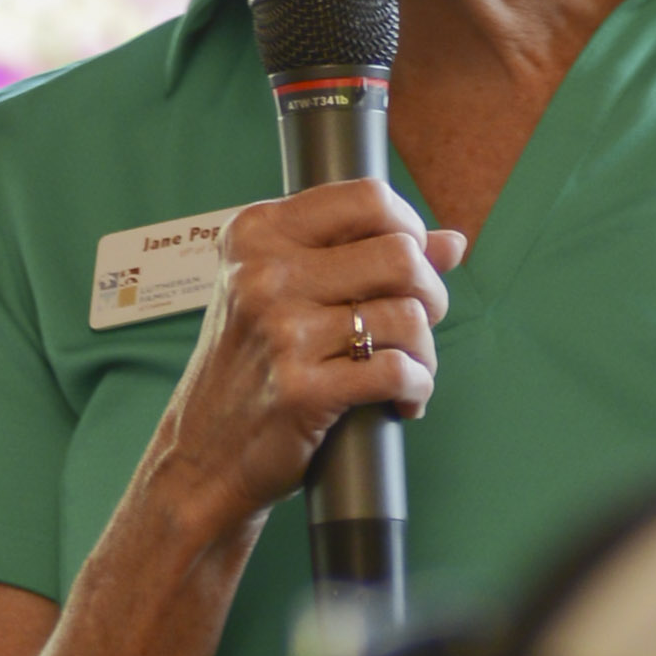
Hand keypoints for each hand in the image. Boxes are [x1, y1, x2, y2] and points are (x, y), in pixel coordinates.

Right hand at [148, 179, 463, 548]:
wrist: (203, 456)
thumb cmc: (251, 368)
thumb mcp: (285, 293)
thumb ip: (364, 256)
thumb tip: (452, 241)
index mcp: (258, 234)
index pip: (368, 198)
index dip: (409, 228)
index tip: (413, 262)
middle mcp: (263, 274)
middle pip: (400, 254)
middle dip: (430, 292)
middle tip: (419, 323)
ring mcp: (280, 331)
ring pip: (408, 316)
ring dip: (425, 350)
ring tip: (410, 368)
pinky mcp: (300, 389)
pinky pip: (398, 371)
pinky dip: (417, 387)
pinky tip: (402, 399)